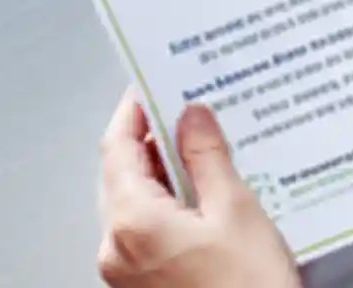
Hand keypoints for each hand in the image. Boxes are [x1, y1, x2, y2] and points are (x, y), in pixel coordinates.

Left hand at [96, 90, 300, 287]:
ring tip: (198, 146)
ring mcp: (125, 272)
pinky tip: (199, 193)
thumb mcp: (236, 210)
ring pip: (132, 203)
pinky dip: (165, 203)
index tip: (151, 85)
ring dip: (159, 171)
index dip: (133, 111)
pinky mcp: (143, 286)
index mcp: (132, 222)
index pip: (117, 148)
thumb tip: (190, 114)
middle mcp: (116, 248)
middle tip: (181, 108)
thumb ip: (207, 156)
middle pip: (120, 174)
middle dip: (148, 138)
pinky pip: (144, 229)